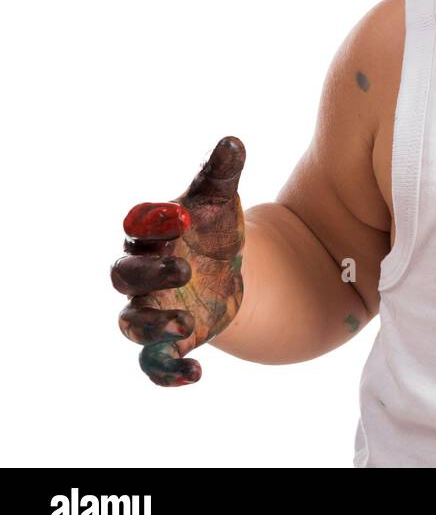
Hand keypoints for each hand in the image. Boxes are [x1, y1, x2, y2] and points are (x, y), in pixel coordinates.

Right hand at [111, 137, 246, 386]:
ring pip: (130, 324)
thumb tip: (233, 140)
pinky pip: (152, 364)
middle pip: (123, 277)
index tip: (183, 215)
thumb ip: (222, 173)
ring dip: (152, 325)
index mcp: (152, 237)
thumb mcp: (221, 201)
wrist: (224, 270)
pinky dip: (167, 373)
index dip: (153, 223)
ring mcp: (150, 310)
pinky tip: (197, 374)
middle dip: (149, 275)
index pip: (137, 229)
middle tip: (185, 268)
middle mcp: (142, 275)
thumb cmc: (212, 229)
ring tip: (185, 323)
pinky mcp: (165, 342)